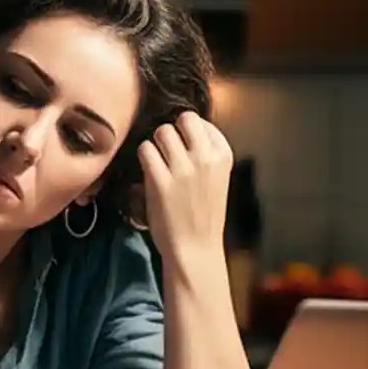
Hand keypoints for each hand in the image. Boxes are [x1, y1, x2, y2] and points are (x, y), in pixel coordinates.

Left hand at [136, 110, 232, 263]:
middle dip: (171, 133)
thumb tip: (180, 129)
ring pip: (161, 132)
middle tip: (166, 153)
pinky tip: (148, 172)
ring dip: (155, 145)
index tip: (184, 148)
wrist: (195, 248)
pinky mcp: (160, 181)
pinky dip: (144, 158)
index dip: (187, 132)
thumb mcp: (216, 178)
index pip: (201, 121)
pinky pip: (145, 150)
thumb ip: (204, 153)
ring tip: (157, 163)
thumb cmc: (203, 215)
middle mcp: (206, 157)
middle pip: (182, 120)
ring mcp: (183, 169)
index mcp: (223, 155)